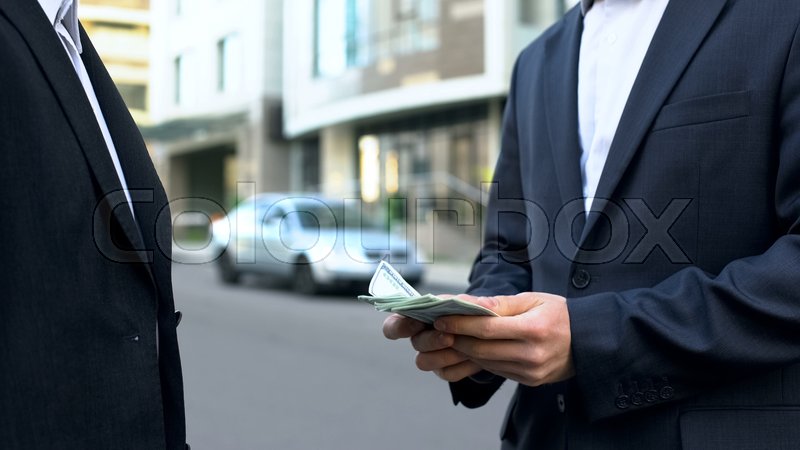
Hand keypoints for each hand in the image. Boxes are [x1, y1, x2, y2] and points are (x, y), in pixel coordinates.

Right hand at [382, 313, 481, 381]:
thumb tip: (476, 304)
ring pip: (424, 362)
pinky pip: (447, 373)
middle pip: (415, 343)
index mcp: (416, 317)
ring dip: (445, 355)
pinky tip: (476, 359)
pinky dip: (462, 366)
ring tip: (467, 349)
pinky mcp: (444, 370)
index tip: (418, 322)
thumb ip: (468, 302)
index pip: (393, 325)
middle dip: (432, 340)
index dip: (401, 326)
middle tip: (450, 337)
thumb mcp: (470, 304)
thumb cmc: (471, 313)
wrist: (486, 334)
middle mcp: (419, 338)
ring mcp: (430, 356)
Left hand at [433, 293, 574, 386]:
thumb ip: (499, 304)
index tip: (440, 319)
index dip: (459, 325)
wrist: (589, 341)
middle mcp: (531, 354)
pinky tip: (473, 348)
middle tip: (439, 329)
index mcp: (533, 329)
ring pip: (486, 362)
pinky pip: (497, 370)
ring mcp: (530, 371)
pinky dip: (482, 359)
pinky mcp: (529, 381)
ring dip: (465, 351)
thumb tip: (467, 303)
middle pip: (481, 349)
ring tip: (452, 337)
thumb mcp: (533, 299)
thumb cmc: (559, 314)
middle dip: (456, 339)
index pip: (486, 329)